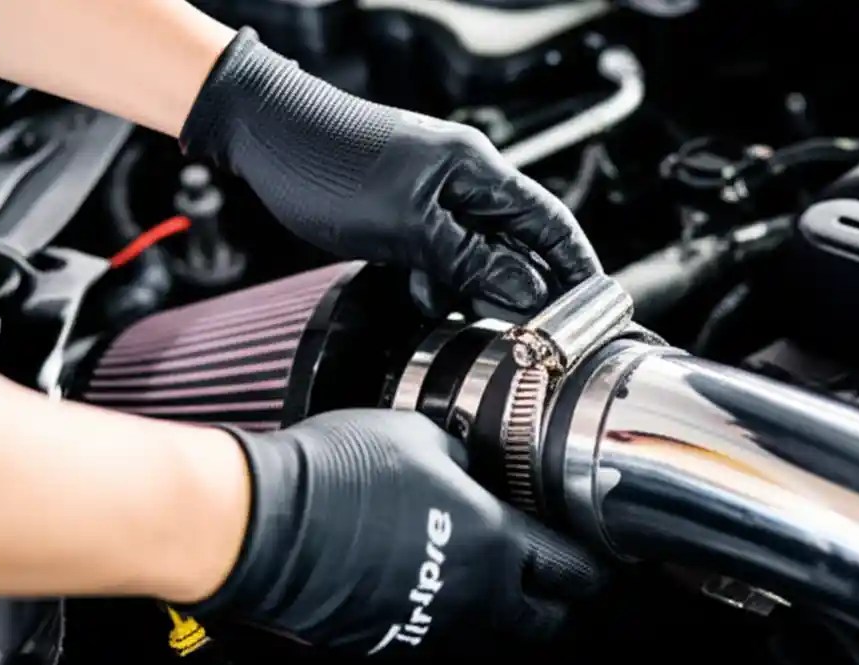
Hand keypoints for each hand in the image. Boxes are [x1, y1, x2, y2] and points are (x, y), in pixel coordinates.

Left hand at [179, 27, 602, 313]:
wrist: (263, 136)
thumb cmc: (329, 165)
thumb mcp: (408, 228)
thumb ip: (472, 263)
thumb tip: (527, 293)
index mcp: (478, 172)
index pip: (551, 223)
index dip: (578, 267)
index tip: (595, 307)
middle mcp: (464, 180)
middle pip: (518, 241)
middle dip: (529, 288)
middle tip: (536, 333)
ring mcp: (434, 194)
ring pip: (479, 251)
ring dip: (480, 288)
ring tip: (481, 325)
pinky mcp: (405, 208)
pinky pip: (442, 251)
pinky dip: (441, 279)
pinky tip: (429, 300)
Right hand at [188, 410, 603, 655]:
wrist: (264, 524)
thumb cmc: (338, 474)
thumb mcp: (421, 436)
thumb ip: (465, 456)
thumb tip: (472, 463)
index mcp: (496, 545)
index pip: (572, 572)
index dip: (592, 567)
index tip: (596, 561)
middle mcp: (472, 598)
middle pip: (545, 623)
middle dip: (560, 605)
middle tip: (556, 580)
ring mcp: (429, 627)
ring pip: (491, 634)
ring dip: (502, 613)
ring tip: (492, 579)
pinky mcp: (388, 642)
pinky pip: (437, 635)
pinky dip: (446, 617)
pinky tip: (429, 584)